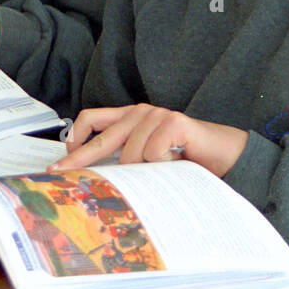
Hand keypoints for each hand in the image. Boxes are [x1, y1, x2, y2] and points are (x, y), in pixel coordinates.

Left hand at [50, 104, 249, 177]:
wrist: (226, 156)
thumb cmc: (187, 159)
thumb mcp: (150, 159)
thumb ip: (126, 159)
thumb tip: (93, 176)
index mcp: (132, 118)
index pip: (93, 119)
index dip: (77, 137)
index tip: (65, 157)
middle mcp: (141, 113)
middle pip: (102, 138)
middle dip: (81, 159)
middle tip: (61, 173)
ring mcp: (157, 115)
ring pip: (131, 154)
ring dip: (145, 170)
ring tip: (165, 169)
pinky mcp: (173, 122)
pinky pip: (153, 153)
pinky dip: (164, 164)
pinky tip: (177, 159)